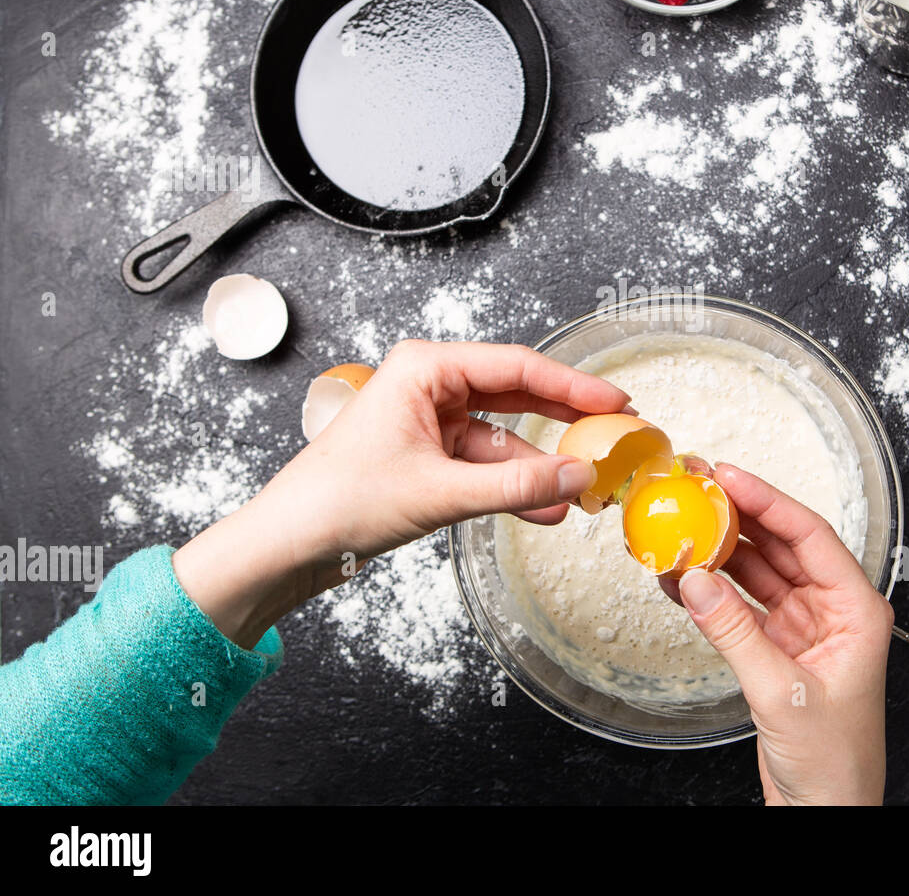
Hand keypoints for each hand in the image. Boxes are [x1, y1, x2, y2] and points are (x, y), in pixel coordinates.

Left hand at [174, 340, 628, 647]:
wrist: (288, 545)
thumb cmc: (338, 501)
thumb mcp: (440, 493)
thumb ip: (515, 488)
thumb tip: (576, 477)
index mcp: (424, 368)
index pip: (516, 367)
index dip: (573, 386)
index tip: (615, 402)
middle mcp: (430, 387)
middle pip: (517, 395)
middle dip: (564, 421)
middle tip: (614, 433)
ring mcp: (430, 423)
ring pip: (504, 438)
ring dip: (539, 468)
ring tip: (583, 489)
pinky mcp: (430, 458)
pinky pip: (486, 467)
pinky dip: (514, 488)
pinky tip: (547, 508)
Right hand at [670, 464, 893, 805]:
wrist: (827, 814)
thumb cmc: (836, 765)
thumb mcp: (782, 693)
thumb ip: (735, 633)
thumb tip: (697, 580)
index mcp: (857, 610)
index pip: (810, 535)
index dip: (768, 500)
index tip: (729, 477)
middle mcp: (831, 611)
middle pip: (781, 545)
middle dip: (738, 515)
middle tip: (697, 488)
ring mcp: (802, 628)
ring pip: (756, 572)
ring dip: (719, 551)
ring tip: (681, 523)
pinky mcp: (776, 649)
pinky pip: (739, 606)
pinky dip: (710, 592)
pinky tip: (680, 577)